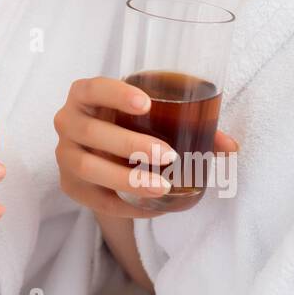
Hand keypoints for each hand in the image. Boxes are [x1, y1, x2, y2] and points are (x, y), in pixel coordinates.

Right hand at [54, 76, 238, 218]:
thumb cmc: (129, 124)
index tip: (146, 103)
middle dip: (129, 144)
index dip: (116, 94)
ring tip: (162, 186)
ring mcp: (64, 155)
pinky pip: (96, 199)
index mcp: (84, 95)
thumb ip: (190, 124)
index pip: (92, 89)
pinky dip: (126, 204)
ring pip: (88, 167)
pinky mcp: (70, 186)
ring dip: (126, 178)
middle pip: (90, 132)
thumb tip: (230, 146)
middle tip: (168, 154)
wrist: (102, 153)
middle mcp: (67, 122)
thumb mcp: (152, 116)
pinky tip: (153, 206)